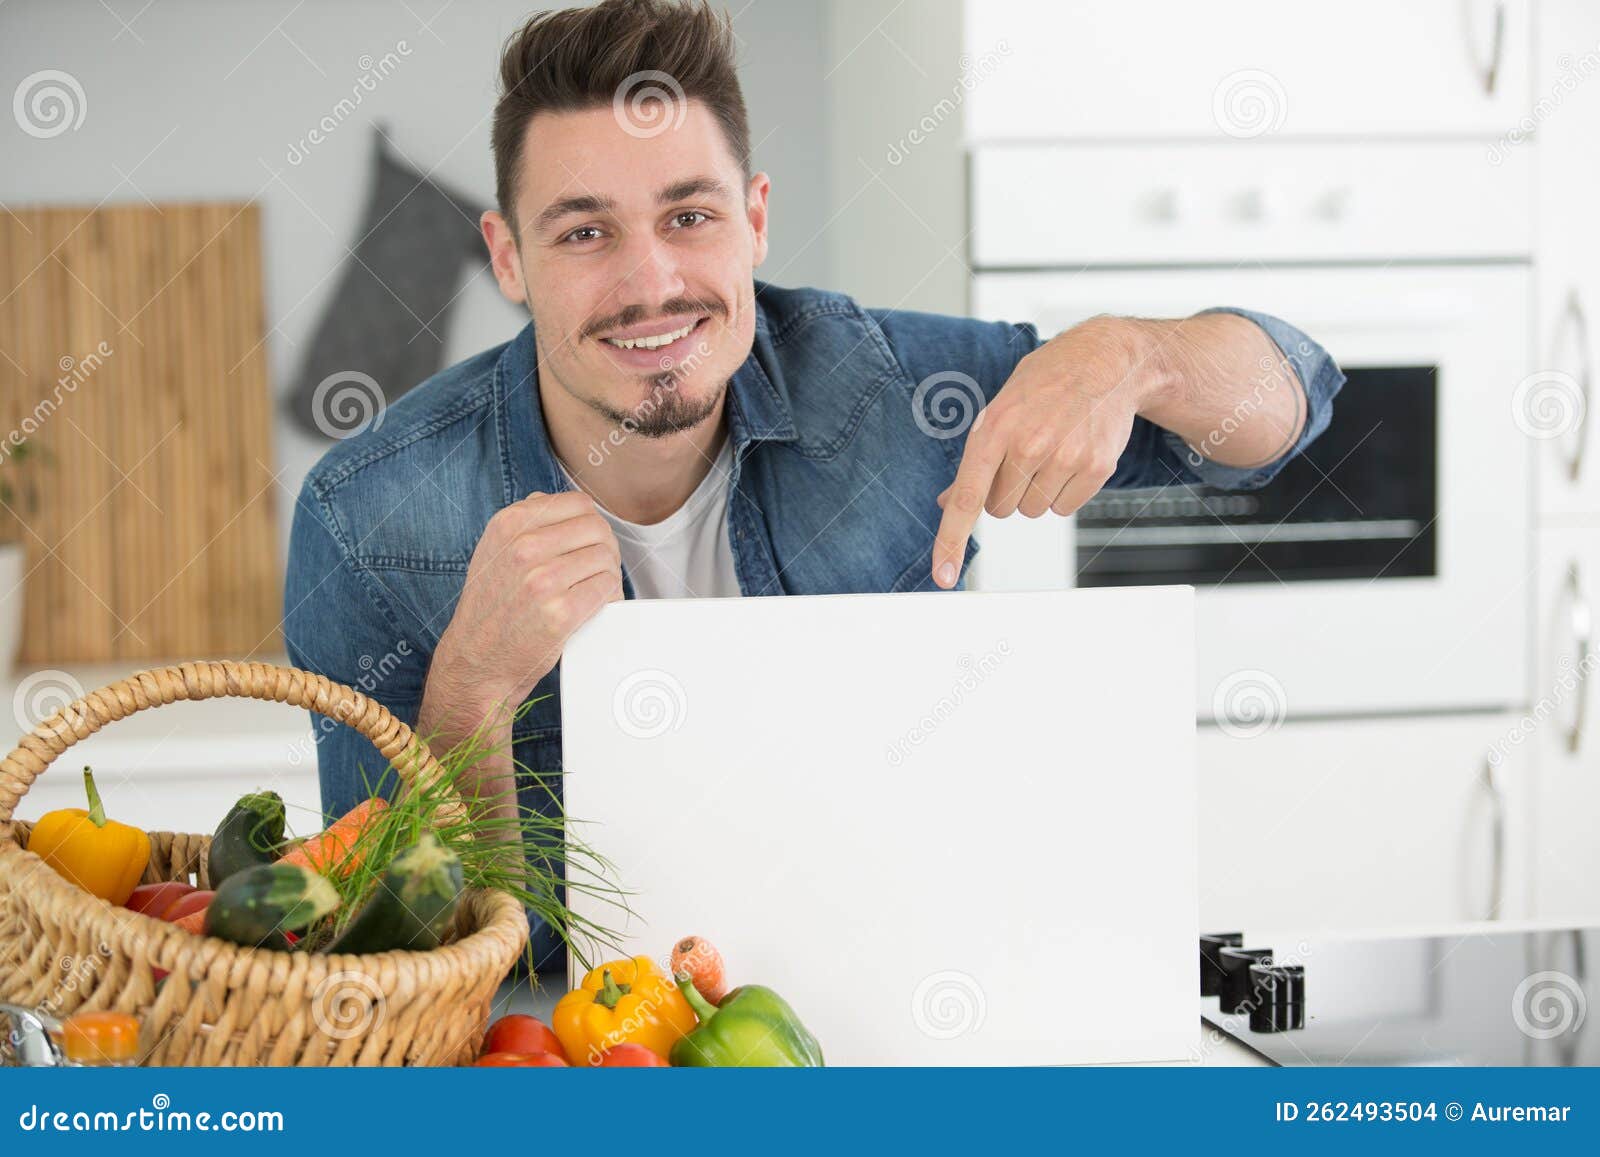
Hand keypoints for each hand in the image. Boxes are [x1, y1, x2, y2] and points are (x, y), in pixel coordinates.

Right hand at [422, 490, 622, 736]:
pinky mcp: (560, 613)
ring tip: (594, 589)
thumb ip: (524, 522)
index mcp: (509, 524)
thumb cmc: (491, 607)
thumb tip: (553, 500)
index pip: (579, 503)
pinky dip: (609, 597)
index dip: (591, 523)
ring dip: (608, 574)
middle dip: (605, 548)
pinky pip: (606, 589)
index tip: (587, 543)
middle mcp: (524, 547)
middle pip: (597, 529)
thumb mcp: (494, 550)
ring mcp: (542, 580)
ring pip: (605, 558)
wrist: (477, 660)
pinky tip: (595, 605)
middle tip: (597, 569)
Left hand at [931, 317, 1166, 587]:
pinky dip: (1065, 491)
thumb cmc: (1045, 385)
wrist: (1107, 361)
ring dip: (1037, 491)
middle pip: (1000, 509)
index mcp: (994, 429)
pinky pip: (1065, 508)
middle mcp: (1028, 446)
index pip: (968, 498)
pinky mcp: (1095, 468)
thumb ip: (973, 460)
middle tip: (1023, 456)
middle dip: (1006, 491)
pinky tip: (1072, 455)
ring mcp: (1064, 457)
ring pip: (1033, 512)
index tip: (944, 576)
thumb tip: (947, 504)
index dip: (952, 540)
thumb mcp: (999, 410)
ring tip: (1051, 450)